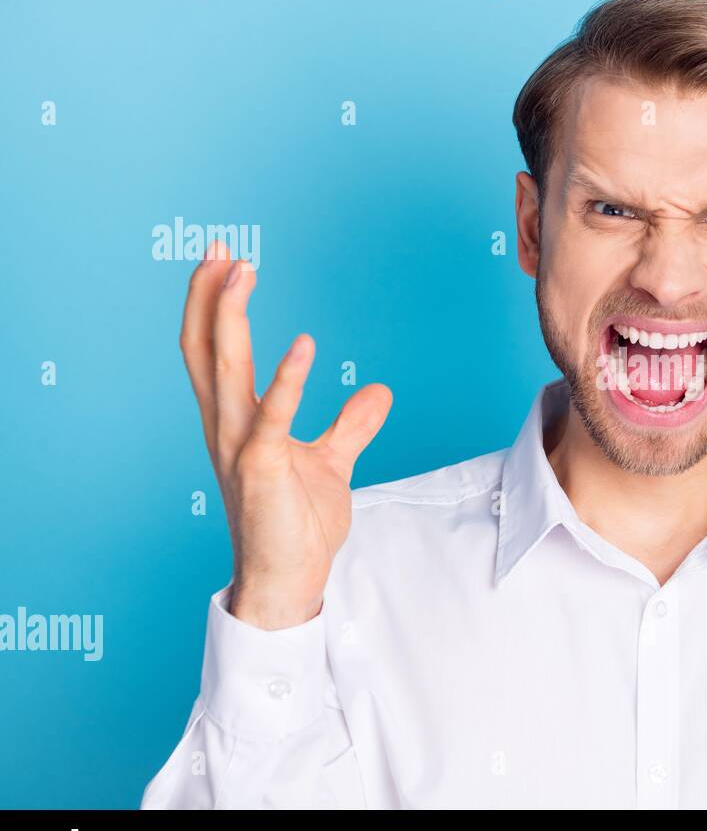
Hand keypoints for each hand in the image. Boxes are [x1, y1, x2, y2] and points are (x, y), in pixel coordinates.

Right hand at [180, 241, 392, 629]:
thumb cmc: (298, 526)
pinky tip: (305, 344)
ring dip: (230, 318)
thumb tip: (378, 392)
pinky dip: (287, 379)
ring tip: (242, 270)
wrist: (289, 582)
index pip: (213, 353)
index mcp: (236, 423)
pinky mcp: (261, 470)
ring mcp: (239, 448)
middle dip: (210, 297)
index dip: (214, 307)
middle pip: (205, 350)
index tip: (224, 263)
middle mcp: (226, 429)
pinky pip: (272, 416)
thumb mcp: (331, 463)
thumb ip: (350, 425)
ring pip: (224, 371)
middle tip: (219, 248)